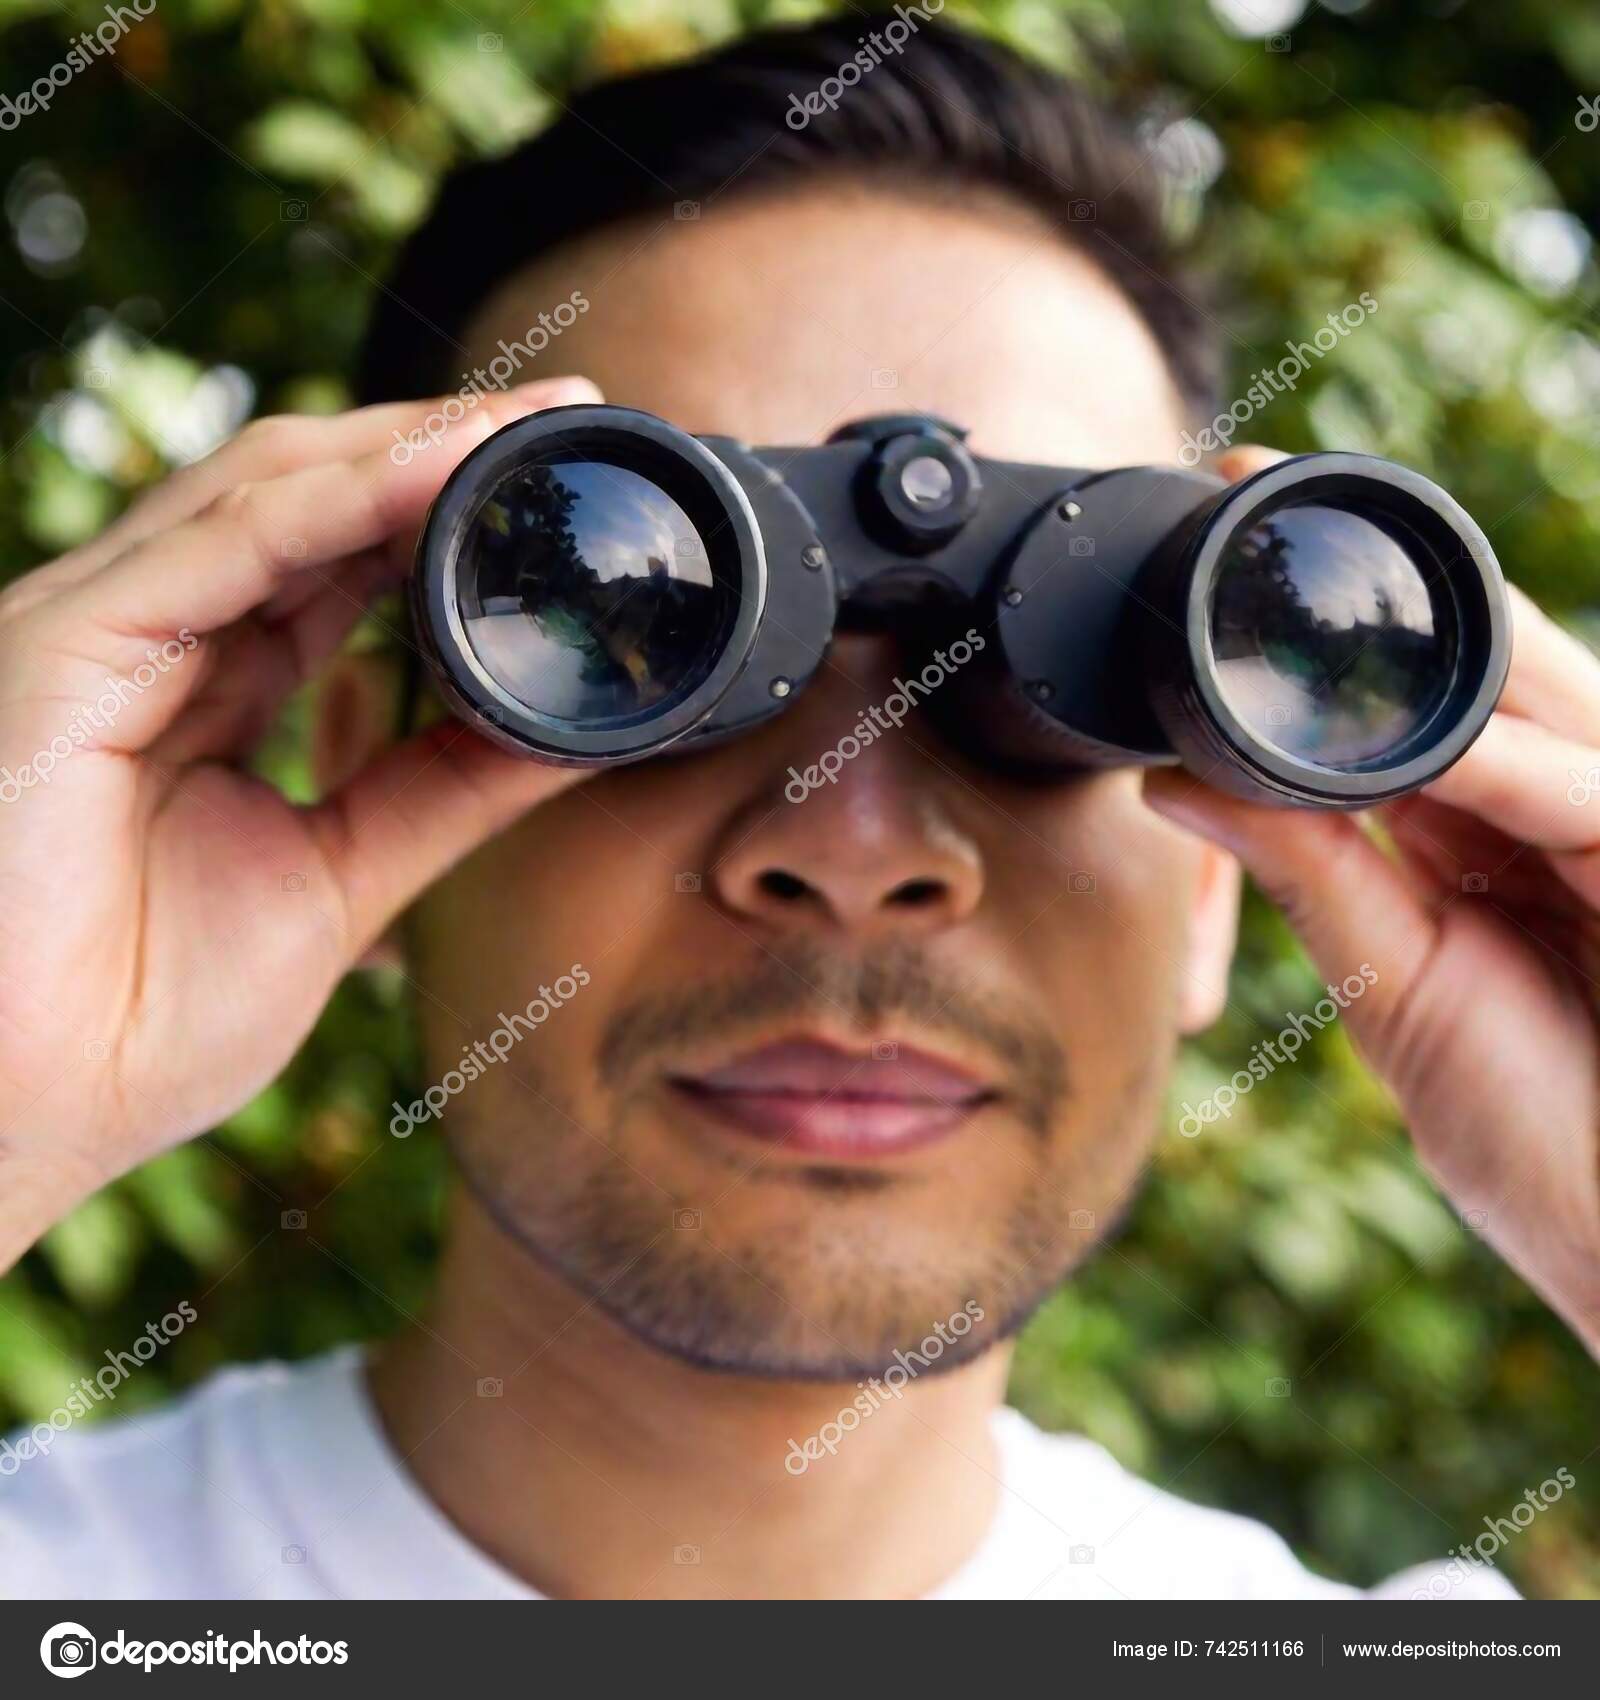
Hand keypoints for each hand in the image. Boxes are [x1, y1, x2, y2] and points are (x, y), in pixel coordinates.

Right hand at [0, 377, 600, 1269]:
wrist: (23, 1113)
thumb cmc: (144, 1019)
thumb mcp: (345, 876)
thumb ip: (445, 793)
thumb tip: (568, 732)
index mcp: (210, 688)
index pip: (341, 558)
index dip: (445, 507)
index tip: (553, 483)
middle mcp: (156, 639)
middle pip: (314, 499)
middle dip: (439, 448)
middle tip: (564, 416)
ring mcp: (105, 630)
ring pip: (271, 491)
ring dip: (407, 445)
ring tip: (527, 423)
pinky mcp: (68, 641)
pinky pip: (229, 542)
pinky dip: (344, 498)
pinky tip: (445, 468)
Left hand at [1145, 445, 1599, 1355]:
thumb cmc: (1546, 1134)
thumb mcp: (1398, 990)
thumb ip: (1312, 873)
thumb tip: (1174, 777)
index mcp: (1484, 833)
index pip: (1400, 699)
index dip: (1313, 626)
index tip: (1211, 536)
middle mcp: (1551, 812)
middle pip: (1474, 667)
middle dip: (1368, 581)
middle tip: (1242, 475)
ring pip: (1542, 707)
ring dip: (1441, 642)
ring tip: (1323, 568)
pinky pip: (1592, 807)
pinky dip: (1515, 777)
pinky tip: (1443, 751)